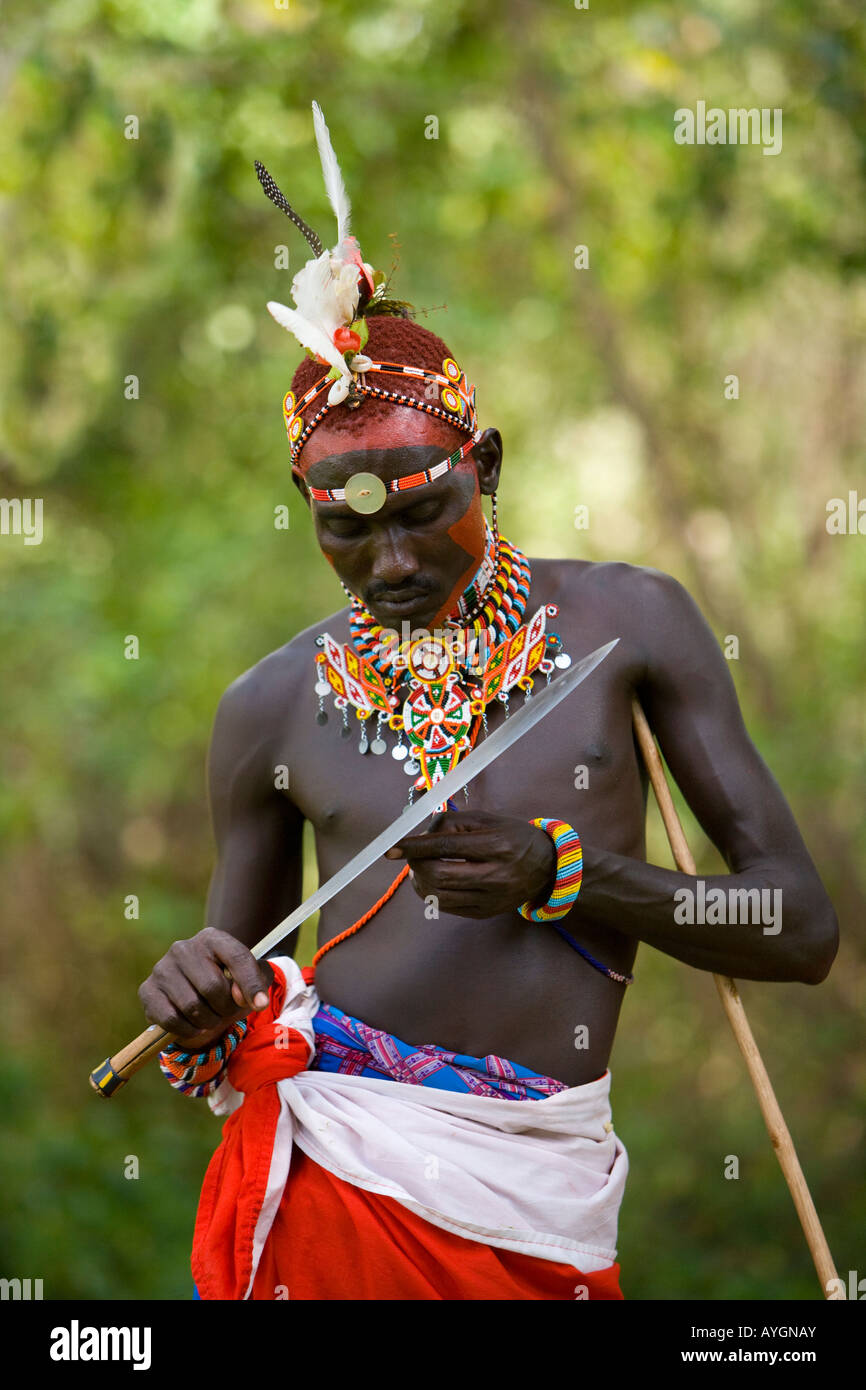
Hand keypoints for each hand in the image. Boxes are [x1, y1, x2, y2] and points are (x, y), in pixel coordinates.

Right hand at [138, 927, 274, 1048]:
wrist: (196, 998)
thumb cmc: (229, 985)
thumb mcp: (252, 978)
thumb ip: (259, 981)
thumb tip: (248, 999)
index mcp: (212, 937)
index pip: (236, 957)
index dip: (251, 984)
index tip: (260, 1005)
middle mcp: (183, 948)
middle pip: (212, 986)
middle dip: (226, 1007)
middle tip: (227, 1011)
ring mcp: (161, 968)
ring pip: (192, 1006)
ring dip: (208, 1021)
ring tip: (211, 1017)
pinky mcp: (147, 990)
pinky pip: (171, 1019)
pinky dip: (188, 1029)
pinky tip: (194, 1025)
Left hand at [384, 809, 556, 919]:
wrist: (548, 868)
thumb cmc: (513, 837)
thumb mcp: (487, 820)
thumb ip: (452, 823)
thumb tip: (420, 834)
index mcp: (497, 846)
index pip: (446, 847)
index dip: (415, 848)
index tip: (392, 849)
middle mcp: (496, 875)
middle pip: (439, 875)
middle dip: (416, 865)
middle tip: (413, 856)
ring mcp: (491, 899)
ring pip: (438, 896)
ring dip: (419, 881)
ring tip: (421, 868)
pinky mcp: (485, 913)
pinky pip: (447, 907)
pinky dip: (431, 893)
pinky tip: (434, 881)